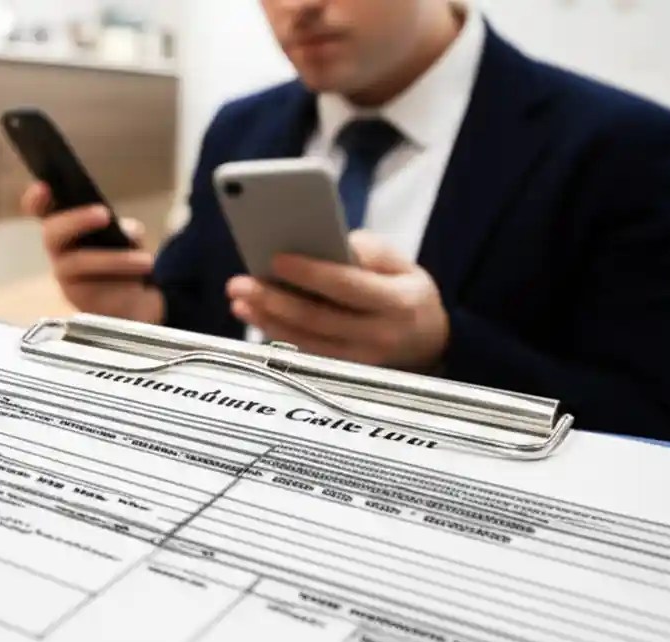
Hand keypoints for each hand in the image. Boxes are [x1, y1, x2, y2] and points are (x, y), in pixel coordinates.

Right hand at [22, 182, 163, 323]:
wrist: (129, 302)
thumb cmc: (120, 261)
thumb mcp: (128, 239)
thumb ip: (126, 231)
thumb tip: (127, 233)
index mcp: (65, 225)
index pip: (40, 210)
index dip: (36, 199)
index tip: (43, 187)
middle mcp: (58, 248)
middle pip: (52, 232)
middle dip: (76, 220)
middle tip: (104, 214)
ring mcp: (63, 273)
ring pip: (79, 261)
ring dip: (115, 259)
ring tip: (147, 261)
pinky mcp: (75, 296)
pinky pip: (93, 285)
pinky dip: (119, 278)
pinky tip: (140, 278)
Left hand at [226, 232, 449, 371]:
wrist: (430, 342)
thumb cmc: (406, 291)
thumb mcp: (400, 264)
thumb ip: (366, 251)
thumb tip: (322, 242)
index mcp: (398, 302)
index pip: (347, 287)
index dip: (310, 274)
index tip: (276, 258)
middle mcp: (380, 335)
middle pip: (318, 318)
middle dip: (274, 299)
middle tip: (239, 282)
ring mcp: (361, 359)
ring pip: (306, 340)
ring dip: (267, 319)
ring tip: (239, 299)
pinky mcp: (344, 370)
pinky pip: (306, 351)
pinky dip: (278, 333)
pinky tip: (256, 315)